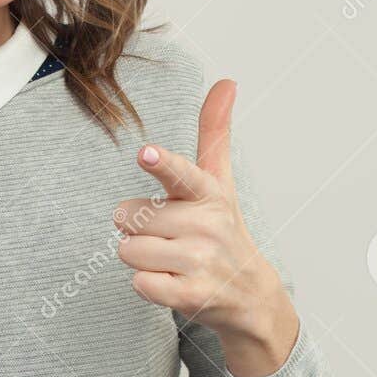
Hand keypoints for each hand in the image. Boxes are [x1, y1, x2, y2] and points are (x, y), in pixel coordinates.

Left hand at [112, 79, 298, 374]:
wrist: (248, 293)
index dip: (162, 164)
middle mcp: (207, 226)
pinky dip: (147, 284)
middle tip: (168, 235)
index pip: (181, 174)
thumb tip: (226, 81)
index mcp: (208, 193)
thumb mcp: (219, 180)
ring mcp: (201, 262)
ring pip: (129, 251)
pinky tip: (171, 281)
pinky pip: (140, 283)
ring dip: (140, 257)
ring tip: (169, 259)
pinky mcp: (191, 296)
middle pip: (128, 217)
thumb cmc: (222, 227)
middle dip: (137, 227)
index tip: (146, 154)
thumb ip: (214, 131)